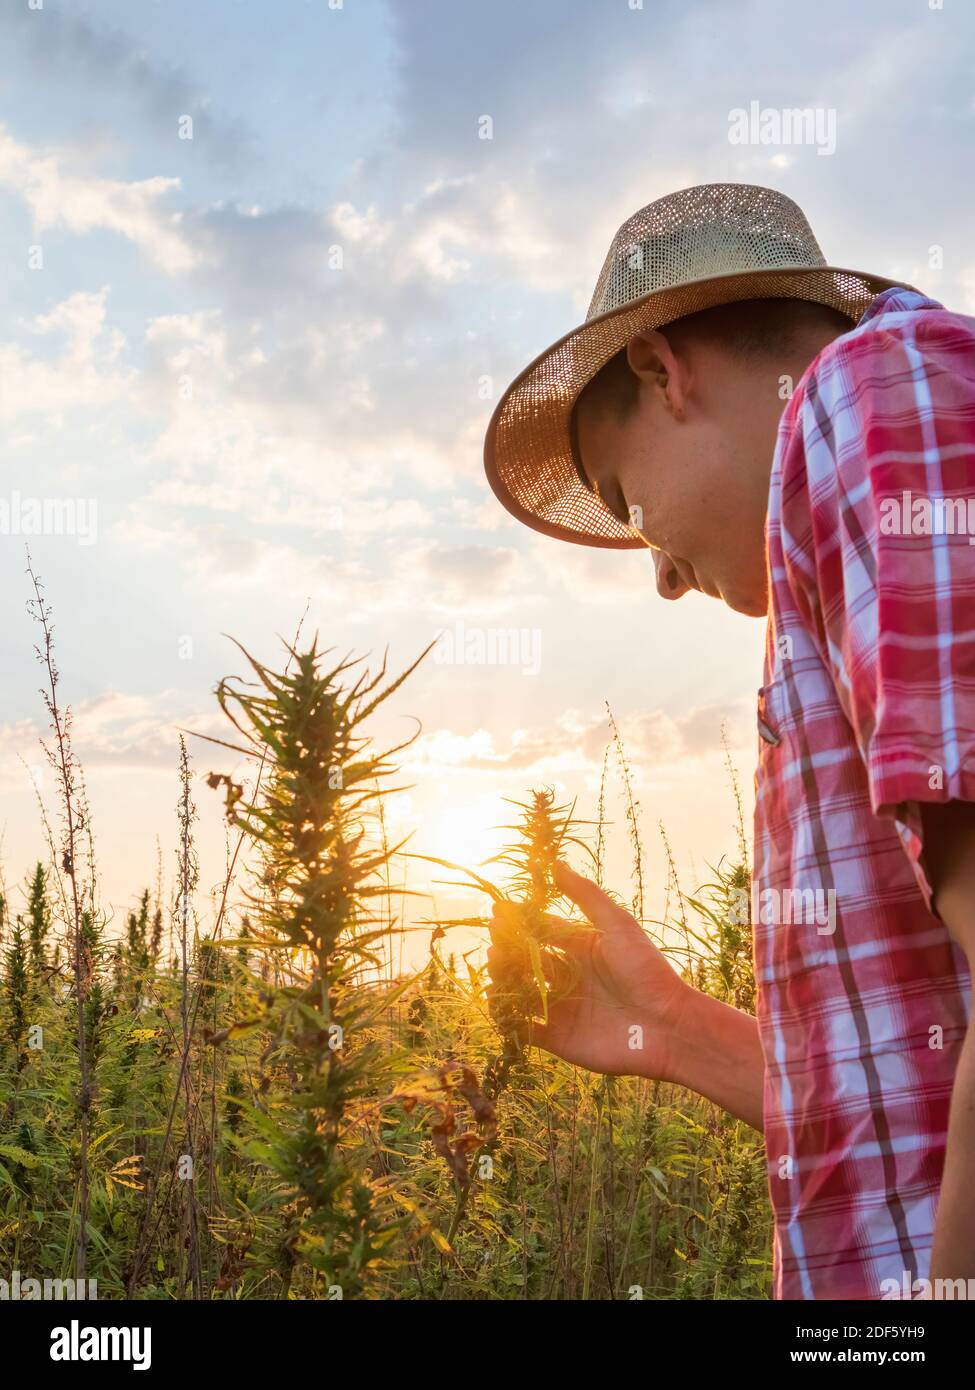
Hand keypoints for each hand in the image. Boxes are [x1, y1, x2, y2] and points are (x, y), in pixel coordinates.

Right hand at [488, 860, 689, 1080]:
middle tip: (495, 938)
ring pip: (522, 991)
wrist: (668, 1027)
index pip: (543, 931)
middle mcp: (570, 977)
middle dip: (508, 948)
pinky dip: (507, 1018)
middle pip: (528, 960)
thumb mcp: (618, 925)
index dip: (520, 921)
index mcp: (583, 949)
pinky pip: (524, 1028)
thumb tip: (556, 862)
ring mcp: (563, 1008)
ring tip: (495, 963)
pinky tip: (497, 1002)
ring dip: (504, 978)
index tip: (498, 911)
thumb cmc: (647, 971)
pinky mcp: (558, 1039)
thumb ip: (586, 896)